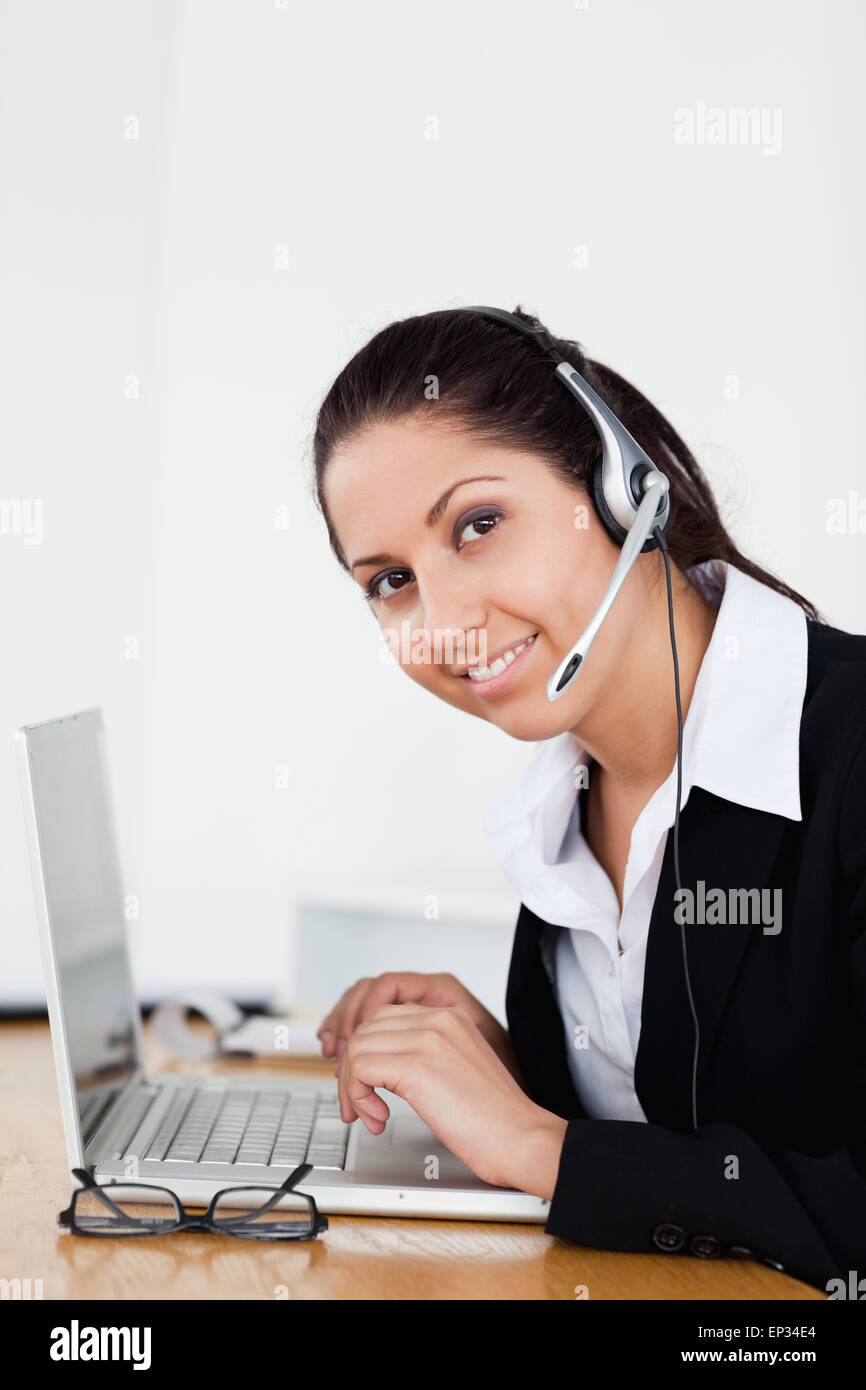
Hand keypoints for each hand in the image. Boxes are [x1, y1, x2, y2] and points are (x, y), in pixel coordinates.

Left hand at [332, 1002, 567, 1195]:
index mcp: (450, 1017)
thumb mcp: (458, 1069)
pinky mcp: (416, 1065)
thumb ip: (427, 1056)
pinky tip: (378, 1118)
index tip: (367, 1083)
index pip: (385, 1017)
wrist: (520, 1138)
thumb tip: (385, 1066)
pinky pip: (360, 1068)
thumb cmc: (494, 1119)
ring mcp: (427, 1039)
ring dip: (352, 1086)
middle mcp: (437, 1020)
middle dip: (352, 1068)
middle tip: (360, 1103)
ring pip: (357, 1047)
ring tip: (368, 1114)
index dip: (368, 1052)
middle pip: (366, 1028)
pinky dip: (358, 1096)